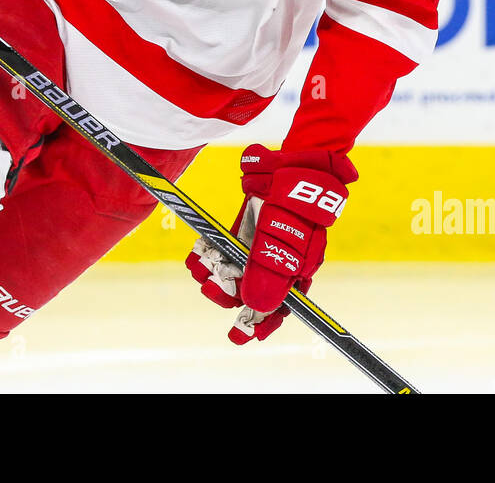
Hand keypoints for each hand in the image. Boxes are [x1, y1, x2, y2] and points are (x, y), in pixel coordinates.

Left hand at [185, 144, 356, 343]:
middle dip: (229, 293)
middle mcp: (278, 260)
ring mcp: (260, 243)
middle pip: (252, 290)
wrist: (297, 157)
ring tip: (201, 272)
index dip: (260, 322)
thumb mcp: (285, 234)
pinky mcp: (243, 228)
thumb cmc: (299, 198)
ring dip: (215, 272)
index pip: (280, 305)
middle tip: (210, 290)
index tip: (241, 336)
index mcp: (298, 269)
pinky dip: (208, 253)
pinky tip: (196, 255)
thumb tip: (256, 306)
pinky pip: (222, 247)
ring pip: (233, 270)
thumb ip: (269, 268)